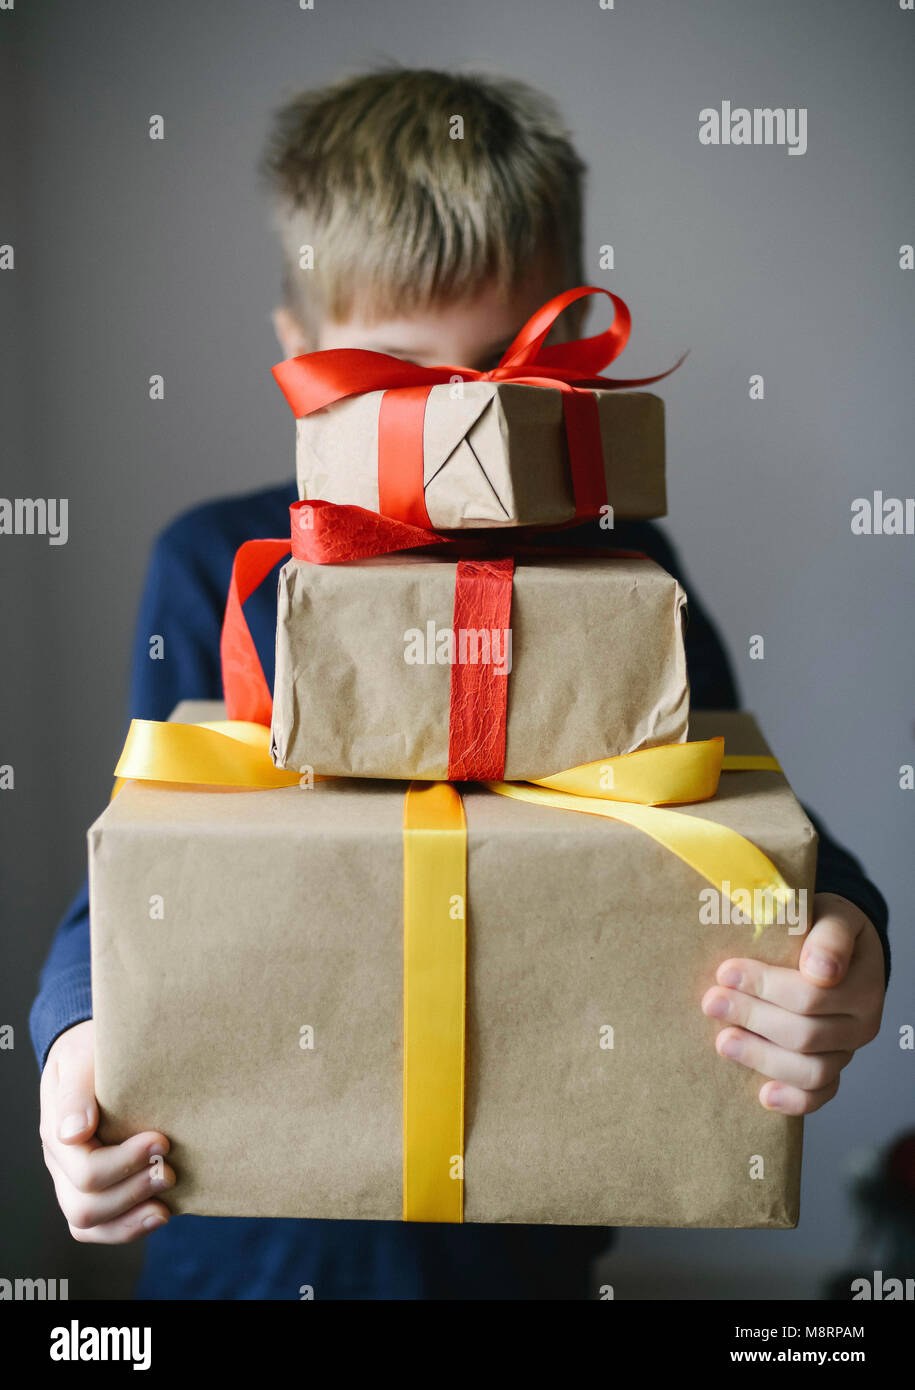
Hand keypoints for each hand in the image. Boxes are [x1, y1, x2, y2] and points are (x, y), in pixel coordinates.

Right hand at [39, 1020, 173, 1242]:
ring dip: (132, 1219)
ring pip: (90, 1223)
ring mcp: (74, 1181)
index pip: (85, 1169)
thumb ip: (76, 1092)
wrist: (95, 1054)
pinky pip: (101, 1227)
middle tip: (169, 1171)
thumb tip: (73, 1132)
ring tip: (166, 1206)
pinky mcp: (96, 1189)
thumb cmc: (90, 1052)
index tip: (161, 1140)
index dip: (125, 1163)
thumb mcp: (81, 1057)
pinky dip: (129, 1228)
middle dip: (133, 1192)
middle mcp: (62, 1163)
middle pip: (85, 1205)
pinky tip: (159, 1213)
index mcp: (57, 1132)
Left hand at [700, 893, 885, 1114]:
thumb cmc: (827, 928)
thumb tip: (819, 970)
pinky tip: (762, 1094)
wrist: (838, 949)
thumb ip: (830, 936)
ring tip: (723, 1042)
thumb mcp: (833, 916)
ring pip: (811, 1071)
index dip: (765, 986)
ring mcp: (847, 1051)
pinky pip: (819, 1095)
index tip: (725, 972)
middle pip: (805, 1034)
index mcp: (861, 983)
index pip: (810, 994)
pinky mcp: (833, 1070)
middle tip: (711, 1002)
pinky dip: (793, 1100)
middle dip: (752, 1018)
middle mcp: (861, 1022)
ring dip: (762, 1058)